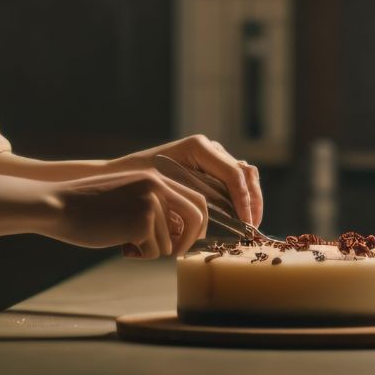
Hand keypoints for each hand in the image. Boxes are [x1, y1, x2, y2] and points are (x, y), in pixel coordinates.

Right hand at [45, 169, 207, 259]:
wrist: (59, 205)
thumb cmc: (89, 207)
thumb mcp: (128, 195)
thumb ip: (154, 206)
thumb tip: (180, 233)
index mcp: (155, 177)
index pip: (195, 198)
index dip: (199, 222)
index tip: (191, 238)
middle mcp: (157, 186)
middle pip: (196, 216)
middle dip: (190, 240)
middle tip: (176, 254)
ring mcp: (151, 203)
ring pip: (169, 242)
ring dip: (151, 249)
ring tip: (125, 240)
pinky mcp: (142, 222)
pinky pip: (154, 251)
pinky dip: (139, 255)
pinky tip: (119, 244)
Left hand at [109, 134, 263, 227]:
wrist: (120, 175)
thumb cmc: (138, 181)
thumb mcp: (165, 189)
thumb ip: (192, 199)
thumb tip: (217, 220)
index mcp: (199, 147)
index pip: (233, 174)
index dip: (244, 200)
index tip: (244, 223)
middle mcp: (209, 148)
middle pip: (245, 172)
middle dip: (253, 200)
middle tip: (252, 226)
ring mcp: (212, 156)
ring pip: (244, 174)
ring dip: (251, 199)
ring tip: (250, 223)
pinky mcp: (210, 168)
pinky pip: (234, 180)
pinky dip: (242, 198)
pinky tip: (239, 218)